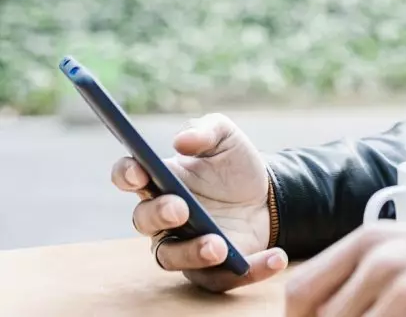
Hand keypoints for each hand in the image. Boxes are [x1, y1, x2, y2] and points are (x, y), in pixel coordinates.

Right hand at [110, 112, 287, 291]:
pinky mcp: (211, 269)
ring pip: (172, 257)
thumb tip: (182, 140)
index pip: (129, 176)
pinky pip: (220, 279)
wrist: (268, 196)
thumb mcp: (227, 138)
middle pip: (144, 220)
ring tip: (219, 246)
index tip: (138, 172)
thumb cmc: (235, 166)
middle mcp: (163, 218)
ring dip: (193, 253)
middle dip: (159, 215)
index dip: (127, 174)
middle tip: (181, 209)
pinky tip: (274, 257)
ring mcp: (184, 245)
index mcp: (160, 181)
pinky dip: (248, 271)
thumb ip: (206, 131)